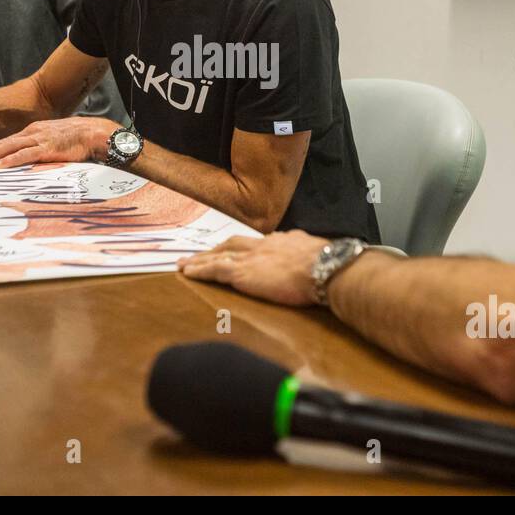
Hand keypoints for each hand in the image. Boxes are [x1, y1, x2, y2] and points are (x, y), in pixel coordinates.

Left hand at [0, 117, 119, 167]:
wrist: (92, 132)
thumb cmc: (76, 138)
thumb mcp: (54, 139)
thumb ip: (41, 147)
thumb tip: (32, 158)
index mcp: (34, 131)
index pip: (9, 140)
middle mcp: (33, 132)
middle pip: (4, 142)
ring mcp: (39, 139)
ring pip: (10, 147)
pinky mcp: (46, 148)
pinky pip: (24, 154)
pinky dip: (10, 160)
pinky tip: (0, 166)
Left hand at [179, 231, 328, 306]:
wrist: (326, 267)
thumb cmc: (329, 265)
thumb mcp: (319, 253)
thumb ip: (310, 254)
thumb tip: (315, 255)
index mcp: (283, 241)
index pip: (258, 243)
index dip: (244, 247)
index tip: (237, 251)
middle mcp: (263, 245)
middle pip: (233, 243)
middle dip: (216, 248)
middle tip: (201, 253)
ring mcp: (251, 258)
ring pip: (218, 255)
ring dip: (200, 259)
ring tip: (185, 263)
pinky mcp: (242, 273)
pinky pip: (214, 269)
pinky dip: (199, 270)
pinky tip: (187, 273)